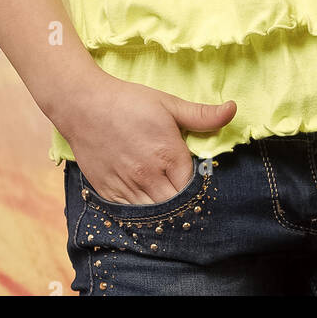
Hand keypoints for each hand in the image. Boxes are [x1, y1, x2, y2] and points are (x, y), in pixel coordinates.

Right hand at [55, 69, 236, 204]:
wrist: (83, 105)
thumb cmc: (128, 101)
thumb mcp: (168, 103)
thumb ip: (202, 114)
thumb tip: (233, 109)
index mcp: (168, 154)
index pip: (194, 186)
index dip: (199, 186)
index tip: (198, 182)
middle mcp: (149, 175)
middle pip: (177, 207)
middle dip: (184, 205)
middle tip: (187, 199)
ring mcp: (127, 187)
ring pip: (155, 216)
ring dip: (164, 214)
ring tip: (170, 206)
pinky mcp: (109, 193)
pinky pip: (130, 216)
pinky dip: (141, 214)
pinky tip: (147, 207)